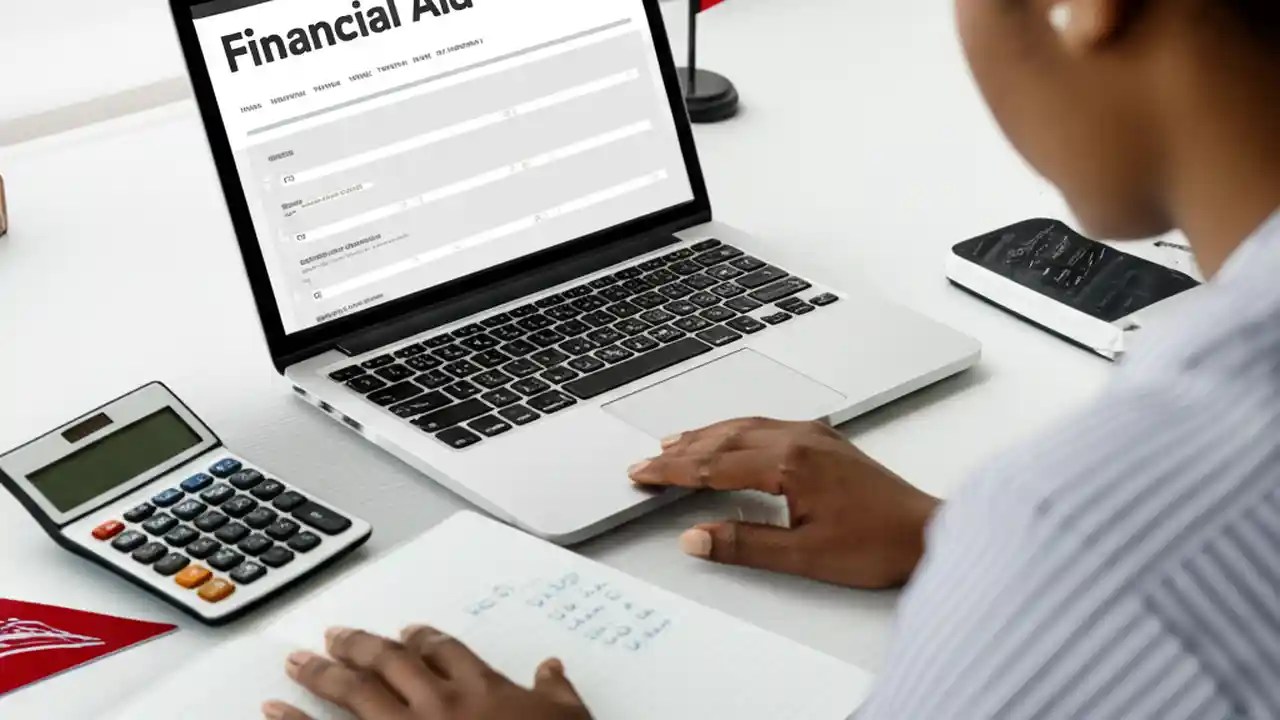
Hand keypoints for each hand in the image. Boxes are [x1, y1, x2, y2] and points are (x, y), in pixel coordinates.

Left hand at [264, 625, 591, 719]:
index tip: (409, 632)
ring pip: (355, 692)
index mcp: (481, 689)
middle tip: (336, 634)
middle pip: (392, 662)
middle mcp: (437, 704)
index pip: (445, 651)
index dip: (424, 639)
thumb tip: (553, 668)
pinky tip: (271, 710)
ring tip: (298, 660)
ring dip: (323, 673)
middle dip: (361, 646)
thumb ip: (557, 692)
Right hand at [629, 418, 938, 588]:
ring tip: (674, 444)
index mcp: (789, 463)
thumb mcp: (803, 556)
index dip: (673, 471)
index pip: (713, 465)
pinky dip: (735, 431)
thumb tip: (695, 538)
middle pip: (724, 439)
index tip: (642, 473)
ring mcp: (814, 436)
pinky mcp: (826, 441)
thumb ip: (744, 544)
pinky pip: (767, 426)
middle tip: (646, 461)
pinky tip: (729, 438)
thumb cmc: (878, 545)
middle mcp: (800, 439)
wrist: (929, 533)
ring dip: (706, 435)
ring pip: (745, 427)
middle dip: (681, 451)